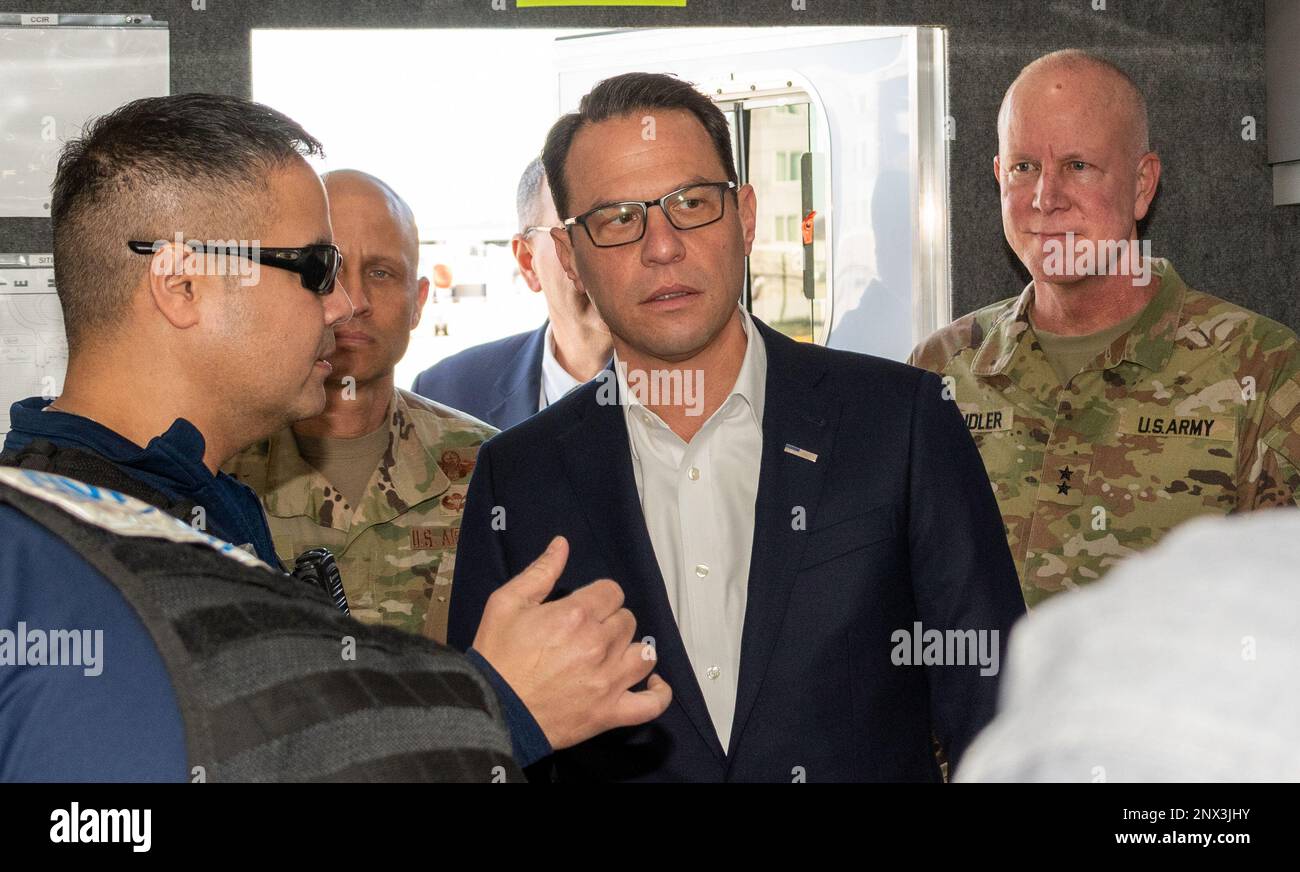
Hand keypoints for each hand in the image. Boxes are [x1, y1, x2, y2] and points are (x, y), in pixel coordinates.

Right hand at [472, 536, 671, 748]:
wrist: (491, 711)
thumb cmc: (496, 657)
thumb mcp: (506, 604)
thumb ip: (540, 572)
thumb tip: (562, 544)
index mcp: (576, 615)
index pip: (612, 592)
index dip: (599, 597)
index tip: (584, 609)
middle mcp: (599, 645)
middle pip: (628, 620)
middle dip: (610, 622)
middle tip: (587, 634)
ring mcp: (608, 681)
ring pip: (644, 654)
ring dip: (630, 650)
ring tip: (613, 655)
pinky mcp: (609, 713)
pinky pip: (651, 704)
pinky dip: (658, 694)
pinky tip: (653, 683)